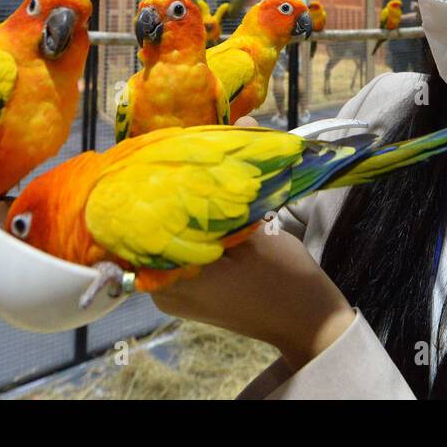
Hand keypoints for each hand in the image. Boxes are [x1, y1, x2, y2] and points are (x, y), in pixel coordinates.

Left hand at [148, 113, 353, 368]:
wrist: (308, 324)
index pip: (137, 230)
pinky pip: (173, 257)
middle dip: (160, 198)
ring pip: (160, 244)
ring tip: (183, 175)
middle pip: (147, 235)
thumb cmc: (285, 281)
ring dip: (173, 214)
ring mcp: (173, 297)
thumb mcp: (262, 226)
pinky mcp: (186, 295)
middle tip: (170, 157)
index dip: (145, 190)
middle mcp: (162, 293)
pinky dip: (183, 232)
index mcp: (174, 281)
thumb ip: (240, 180)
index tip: (153, 156)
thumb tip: (242, 122)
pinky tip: (196, 206)